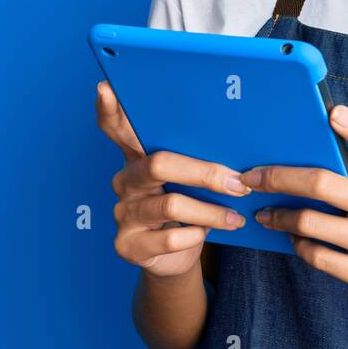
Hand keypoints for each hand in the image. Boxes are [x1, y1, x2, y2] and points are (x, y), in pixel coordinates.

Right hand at [97, 80, 252, 278]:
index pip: (117, 129)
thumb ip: (199, 160)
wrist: (176, 259)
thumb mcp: (191, 181)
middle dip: (205, 173)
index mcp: (138, 157)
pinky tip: (206, 234)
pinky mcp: (127, 245)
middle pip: (159, 164)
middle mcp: (126, 181)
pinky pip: (169, 237)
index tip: (106, 89)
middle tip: (238, 183)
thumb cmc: (189, 208)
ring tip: (235, 216)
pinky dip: (195, 235)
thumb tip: (241, 151)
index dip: (110, 111)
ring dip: (211, 211)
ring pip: (170, 203)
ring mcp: (123, 213)